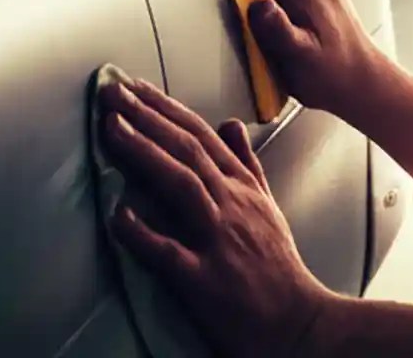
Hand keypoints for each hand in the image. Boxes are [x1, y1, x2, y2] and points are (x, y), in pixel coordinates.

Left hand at [98, 77, 341, 357]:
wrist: (301, 325)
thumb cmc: (279, 269)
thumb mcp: (267, 207)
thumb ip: (246, 165)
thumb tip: (230, 124)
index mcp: (242, 188)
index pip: (201, 135)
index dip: (166, 108)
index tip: (134, 87)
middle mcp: (231, 206)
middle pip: (188, 149)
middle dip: (148, 116)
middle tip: (113, 92)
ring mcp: (219, 241)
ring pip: (181, 185)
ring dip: (144, 152)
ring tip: (112, 127)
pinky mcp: (205, 280)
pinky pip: (168, 252)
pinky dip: (142, 232)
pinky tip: (117, 213)